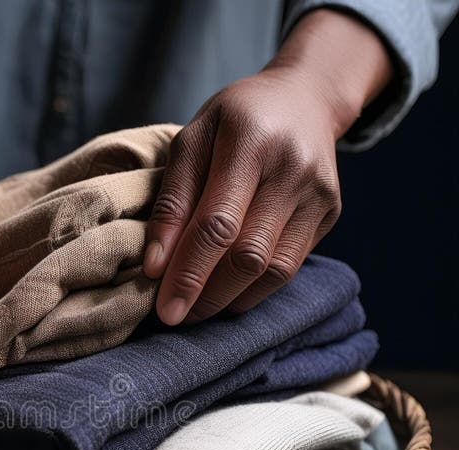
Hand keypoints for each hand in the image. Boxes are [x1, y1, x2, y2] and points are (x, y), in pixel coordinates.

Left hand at [144, 9, 392, 324]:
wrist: (304, 98)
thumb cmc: (233, 121)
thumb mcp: (191, 140)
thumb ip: (171, 201)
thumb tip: (155, 267)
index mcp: (251, 140)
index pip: (217, 224)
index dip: (189, 273)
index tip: (165, 310)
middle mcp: (293, 167)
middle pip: (248, 254)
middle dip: (207, 295)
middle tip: (176, 317)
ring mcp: (318, 193)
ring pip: (272, 269)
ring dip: (229, 300)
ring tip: (196, 310)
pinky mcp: (329, 214)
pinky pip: (289, 268)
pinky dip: (253, 291)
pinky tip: (226, 295)